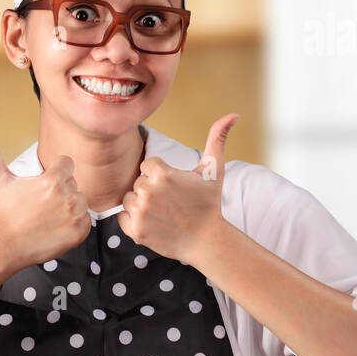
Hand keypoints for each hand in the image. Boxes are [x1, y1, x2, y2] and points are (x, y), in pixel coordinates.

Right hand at [0, 128, 91, 271]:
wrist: (6, 246)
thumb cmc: (3, 212)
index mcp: (53, 181)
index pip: (66, 164)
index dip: (54, 172)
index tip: (42, 185)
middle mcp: (68, 197)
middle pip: (72, 183)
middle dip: (59, 190)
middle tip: (40, 204)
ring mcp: (75, 216)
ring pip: (80, 200)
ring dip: (68, 206)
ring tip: (47, 215)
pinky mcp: (80, 232)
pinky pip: (86, 219)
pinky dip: (74, 222)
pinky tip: (55, 226)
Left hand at [118, 114, 238, 262]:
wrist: (206, 241)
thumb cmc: (208, 203)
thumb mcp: (213, 170)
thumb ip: (217, 139)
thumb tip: (233, 114)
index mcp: (162, 173)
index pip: (147, 166)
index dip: (161, 175)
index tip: (175, 187)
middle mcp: (148, 191)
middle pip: (138, 182)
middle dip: (151, 190)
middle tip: (171, 202)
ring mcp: (140, 212)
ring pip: (129, 199)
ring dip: (142, 204)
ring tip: (163, 212)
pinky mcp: (134, 230)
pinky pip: (123, 217)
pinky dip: (134, 220)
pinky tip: (154, 222)